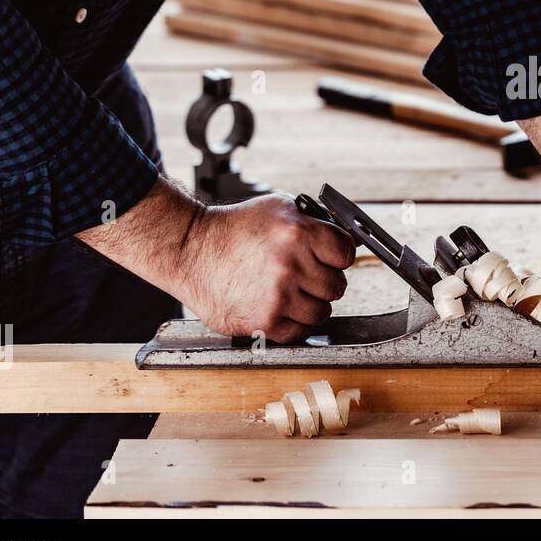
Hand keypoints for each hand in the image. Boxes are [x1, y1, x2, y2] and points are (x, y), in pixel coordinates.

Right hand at [179, 193, 354, 341]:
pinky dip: (296, 324)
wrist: (191, 250)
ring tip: (293, 293)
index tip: (330, 258)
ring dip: (312, 305)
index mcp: (300, 233)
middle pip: (337, 285)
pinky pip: (300, 332)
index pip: (346, 253)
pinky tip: (283, 309)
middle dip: (324, 280)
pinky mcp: (264, 321)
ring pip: (322, 312)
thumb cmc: (235, 228)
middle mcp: (292, 265)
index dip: (338, 256)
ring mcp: (279, 296)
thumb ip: (316, 221)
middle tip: (307, 276)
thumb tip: (348, 238)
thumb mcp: (280, 208)